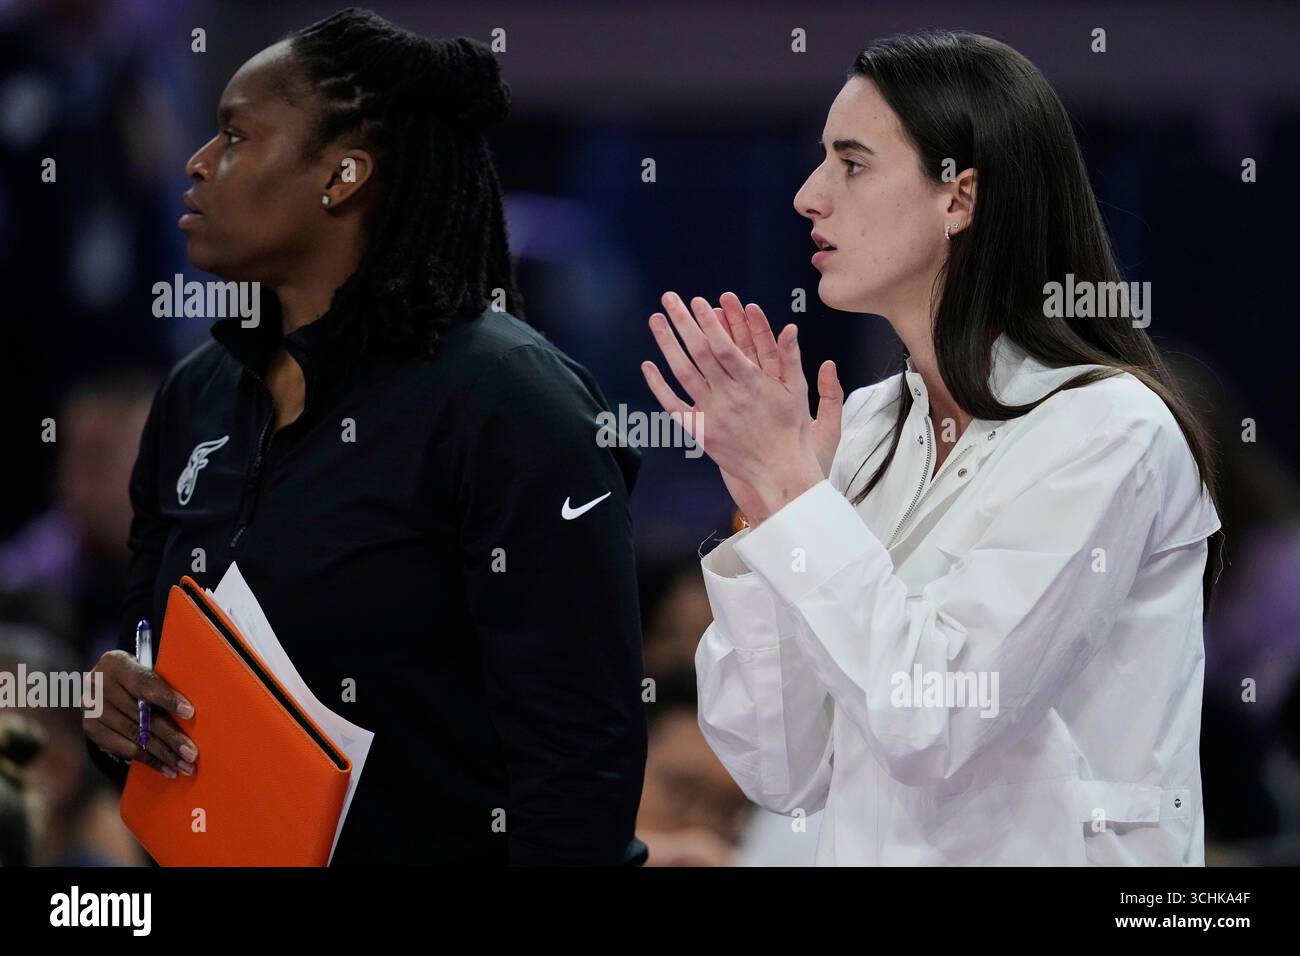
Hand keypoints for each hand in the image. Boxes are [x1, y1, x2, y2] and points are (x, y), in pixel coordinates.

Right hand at [83, 650, 198, 777]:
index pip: (144, 682)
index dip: (167, 698)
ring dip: (163, 754)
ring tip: (185, 766)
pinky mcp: (90, 728)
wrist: (106, 683)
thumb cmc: (139, 675)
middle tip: (192, 754)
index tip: (189, 712)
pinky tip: (167, 769)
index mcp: (116, 663)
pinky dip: (148, 760)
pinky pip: (123, 749)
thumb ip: (163, 683)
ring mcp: (90, 708)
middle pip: (141, 715)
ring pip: (134, 736)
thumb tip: (192, 711)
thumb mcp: (147, 669)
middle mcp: (97, 684)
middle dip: (170, 737)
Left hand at [641, 291, 842, 521]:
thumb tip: (790, 327)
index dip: (709, 322)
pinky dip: (658, 386)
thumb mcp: (797, 391)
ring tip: (655, 320)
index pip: (724, 345)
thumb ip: (790, 358)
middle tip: (669, 298)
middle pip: (700, 352)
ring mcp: (712, 414)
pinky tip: (647, 365)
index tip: (698, 302)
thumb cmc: (790, 430)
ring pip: (683, 373)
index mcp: (752, 383)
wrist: (779, 470)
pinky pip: (674, 406)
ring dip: (667, 345)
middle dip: (683, 322)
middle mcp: (729, 396)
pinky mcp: (701, 431)